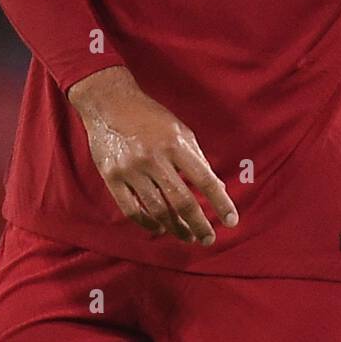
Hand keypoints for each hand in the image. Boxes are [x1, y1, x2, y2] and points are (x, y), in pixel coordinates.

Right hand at [67, 66, 237, 245]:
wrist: (108, 102)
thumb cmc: (149, 116)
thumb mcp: (179, 130)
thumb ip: (198, 159)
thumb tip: (218, 188)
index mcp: (175, 144)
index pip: (204, 179)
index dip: (220, 202)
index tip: (232, 221)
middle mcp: (153, 158)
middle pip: (182, 201)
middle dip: (199, 224)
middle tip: (208, 239)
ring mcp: (131, 169)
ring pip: (158, 210)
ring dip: (176, 228)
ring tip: (187, 236)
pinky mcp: (111, 177)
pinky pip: (132, 209)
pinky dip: (148, 223)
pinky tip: (160, 228)